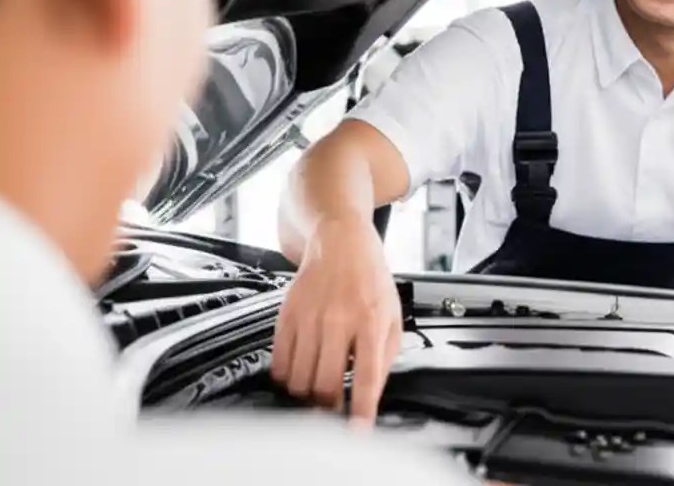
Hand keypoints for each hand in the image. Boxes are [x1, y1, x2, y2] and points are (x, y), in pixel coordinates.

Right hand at [271, 216, 401, 425]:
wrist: (341, 242)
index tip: (358, 430)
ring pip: (301, 378)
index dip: (362, 408)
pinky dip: (287, 377)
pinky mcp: (287, 315)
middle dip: (329, 407)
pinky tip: (299, 372)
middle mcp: (340, 320)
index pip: (367, 375)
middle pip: (326, 383)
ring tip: (317, 389)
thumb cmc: (370, 280)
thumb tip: (372, 393)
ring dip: (308, 394)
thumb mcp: (393, 314)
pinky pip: (280, 361)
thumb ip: (386, 355)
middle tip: (334, 410)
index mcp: (372, 320)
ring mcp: (310, 317)